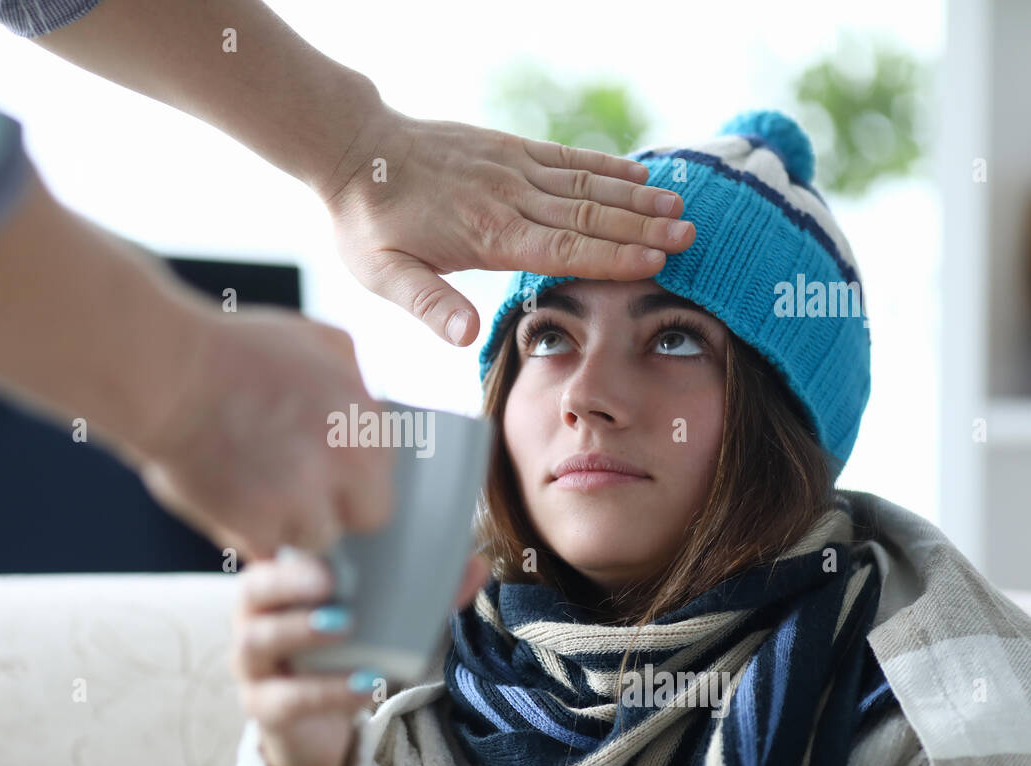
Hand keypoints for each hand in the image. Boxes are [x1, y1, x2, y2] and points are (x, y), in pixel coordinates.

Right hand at [135, 304, 393, 559]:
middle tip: (295, 486)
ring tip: (252, 483)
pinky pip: (268, 551)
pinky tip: (229, 496)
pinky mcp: (260, 528)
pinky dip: (249, 533)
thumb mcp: (317, 341)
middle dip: (337, 505)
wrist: (168, 374)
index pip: (384, 473)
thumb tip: (365, 415)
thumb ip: (354, 380)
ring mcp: (305, 499)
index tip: (319, 461)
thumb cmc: (235, 352)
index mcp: (366, 420)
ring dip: (289, 521)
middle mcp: (347, 463)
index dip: (351, 471)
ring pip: (317, 538)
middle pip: (368, 517)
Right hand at [233, 550, 489, 765]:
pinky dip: (328, 690)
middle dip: (289, 581)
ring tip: (345, 625)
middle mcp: (254, 617)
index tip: (326, 528)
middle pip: (254, 591)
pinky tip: (366, 684)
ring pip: (258, 642)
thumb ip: (426, 594)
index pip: (272, 550)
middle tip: (331, 580)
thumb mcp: (381, 623)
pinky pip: (287, 700)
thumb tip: (478, 564)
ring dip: (302, 630)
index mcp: (279, 582)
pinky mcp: (263, 709)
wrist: (312, 729)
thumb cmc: (343, 656)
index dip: (293, 539)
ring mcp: (252, 666)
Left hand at [318, 106, 696, 345]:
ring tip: (679, 206)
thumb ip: (428, 305)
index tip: (657, 263)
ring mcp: (511, 168)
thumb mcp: (384, 275)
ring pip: (584, 184)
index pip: (561, 249)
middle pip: (586, 216)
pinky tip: (637, 171)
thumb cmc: (369, 223)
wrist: (355, 151)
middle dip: (641, 228)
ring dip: (634, 195)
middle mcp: (508, 198)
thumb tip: (467, 336)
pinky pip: (565, 157)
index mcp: (486, 235)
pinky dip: (605, 165)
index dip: (612, 256)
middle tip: (690, 238)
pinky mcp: (509, 149)